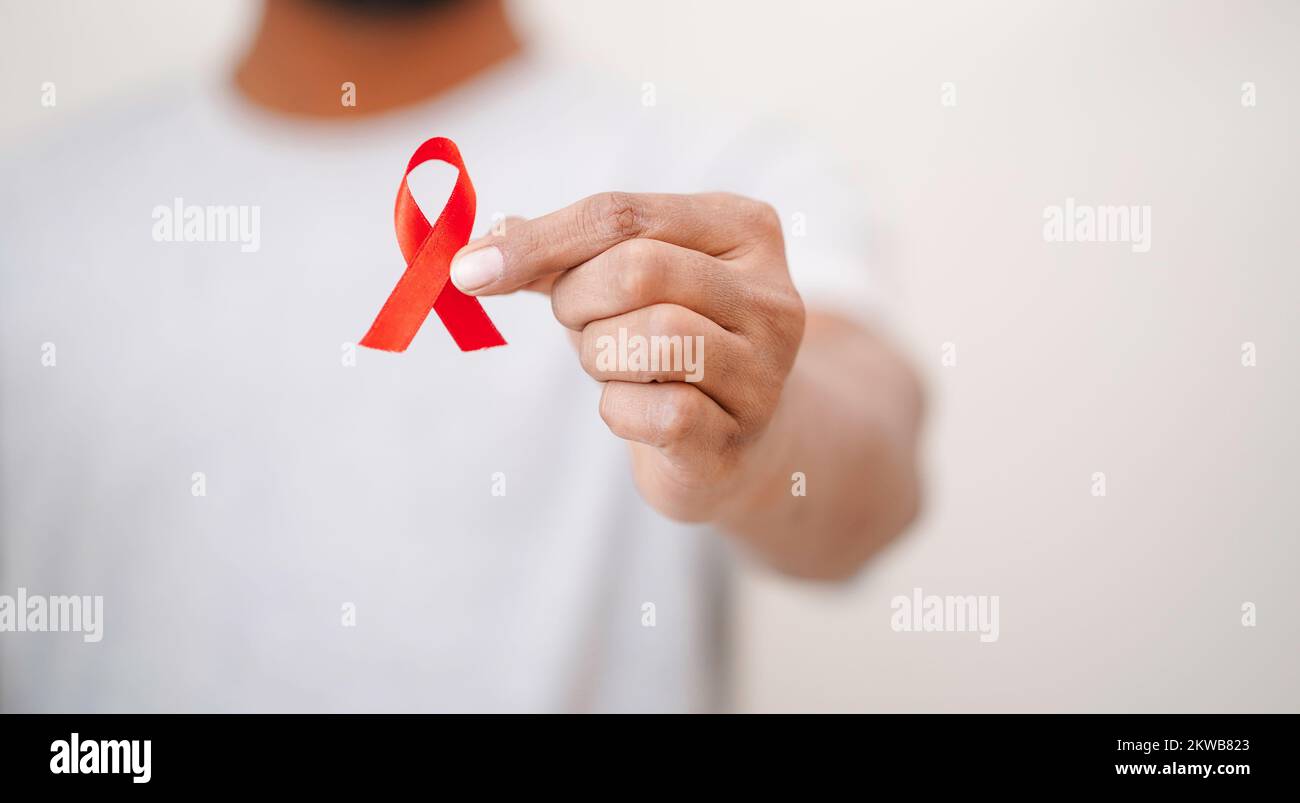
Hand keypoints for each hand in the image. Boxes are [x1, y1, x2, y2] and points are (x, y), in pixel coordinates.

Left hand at [450, 192, 805, 521]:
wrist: (730, 444)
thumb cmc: (666, 346)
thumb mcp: (621, 281)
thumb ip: (558, 254)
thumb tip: (479, 247)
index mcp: (744, 229)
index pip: (623, 214)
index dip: (537, 241)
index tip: (469, 270)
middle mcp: (771, 295)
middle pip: (637, 268)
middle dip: (578, 300)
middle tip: (577, 323)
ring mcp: (765, 371)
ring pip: (651, 336)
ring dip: (599, 355)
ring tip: (616, 365)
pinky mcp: (738, 438)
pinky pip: (654, 411)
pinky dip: (619, 410)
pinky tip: (637, 410)